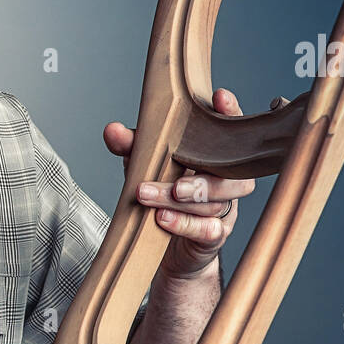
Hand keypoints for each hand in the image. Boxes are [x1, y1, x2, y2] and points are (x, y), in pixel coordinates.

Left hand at [104, 88, 275, 279]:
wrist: (166, 246)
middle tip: (174, 185)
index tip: (219, 97)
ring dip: (180, 202)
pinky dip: (184, 225)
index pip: (230, 127)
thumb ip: (132, 147)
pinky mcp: (215, 235)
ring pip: (214, 203)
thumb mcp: (144, 165)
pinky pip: (209, 230)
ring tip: (150, 198)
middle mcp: (227, 178)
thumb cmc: (162, 193)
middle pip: (228, 175)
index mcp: (214, 153)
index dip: (230, 112)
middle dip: (200, 179)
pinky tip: (163, 220)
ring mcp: (225, 207)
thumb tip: (112, 131)